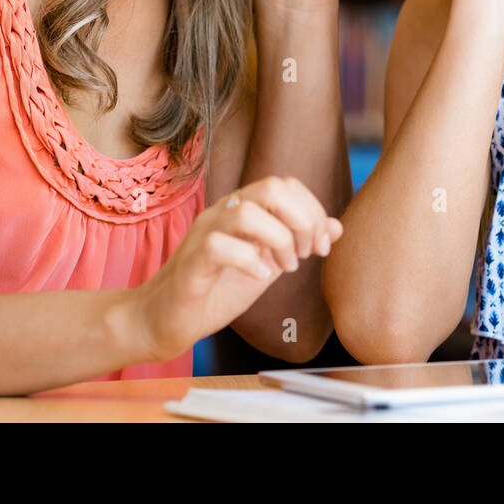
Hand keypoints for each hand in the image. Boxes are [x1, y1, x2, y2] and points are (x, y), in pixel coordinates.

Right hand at [129, 175, 342, 361]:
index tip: (322, 246)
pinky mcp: (190, 262)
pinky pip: (219, 245)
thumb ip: (299, 243)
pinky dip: (249, 260)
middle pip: (272, 187)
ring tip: (284, 267)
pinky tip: (260, 276)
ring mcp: (204, 233)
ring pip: (247, 212)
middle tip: (305, 254)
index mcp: (244, 208)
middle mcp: (224, 212)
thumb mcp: (269, 265)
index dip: (313, 211)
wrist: (165, 319)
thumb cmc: (217, 289)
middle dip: (302, 220)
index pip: (286, 185)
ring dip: (279, 240)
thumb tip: (338, 226)